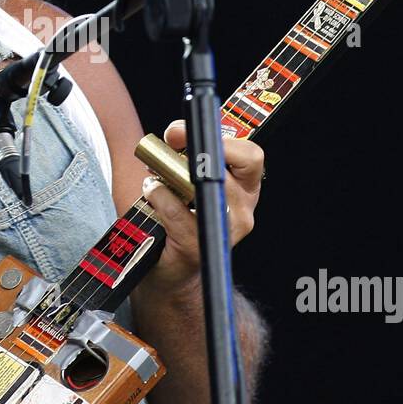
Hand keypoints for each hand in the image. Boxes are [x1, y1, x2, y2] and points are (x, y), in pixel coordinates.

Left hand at [138, 119, 263, 294]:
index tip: (189, 131)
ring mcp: (223, 231)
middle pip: (226, 170)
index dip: (222, 139)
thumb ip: (188, 153)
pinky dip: (160, 197)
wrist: (170, 272)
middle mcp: (242, 211)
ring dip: (174, 174)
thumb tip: (177, 131)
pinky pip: (178, 212)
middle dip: (195, 151)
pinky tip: (151, 192)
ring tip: (157, 174)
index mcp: (245, 189)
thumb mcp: (189, 181)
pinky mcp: (198, 246)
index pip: (251, 156)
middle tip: (170, 143)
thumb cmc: (179, 220)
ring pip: (204, 190)